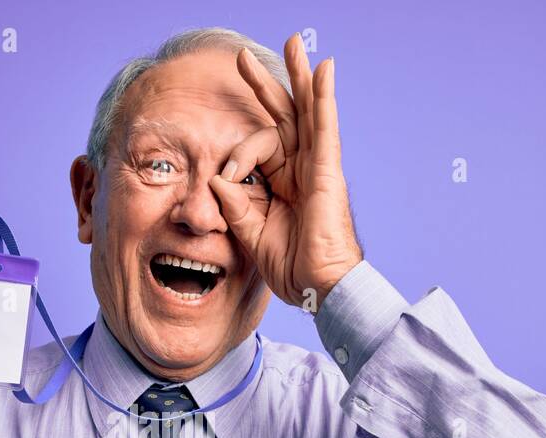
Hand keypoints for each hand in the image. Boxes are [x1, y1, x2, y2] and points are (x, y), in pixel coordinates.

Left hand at [209, 34, 363, 310]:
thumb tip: (218, 176)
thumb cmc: (293, 267)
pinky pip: (325, 126)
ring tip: (294, 44)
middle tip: (243, 58)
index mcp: (284, 184)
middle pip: (284, 117)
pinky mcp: (328, 170)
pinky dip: (324, 97)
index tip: (226, 174)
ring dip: (299, 76)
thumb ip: (235, 203)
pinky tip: (323, 70)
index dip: (237, 152)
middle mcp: (301, 169)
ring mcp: (317, 167)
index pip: (258, 148)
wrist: (319, 286)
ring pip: (307, 111)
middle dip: (265, 86)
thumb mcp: (251, 232)